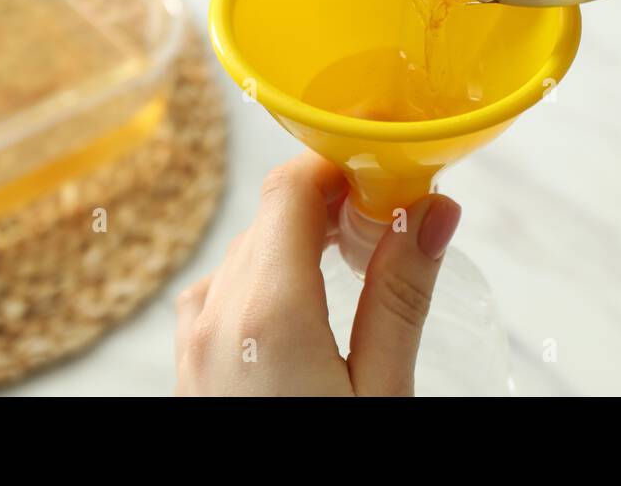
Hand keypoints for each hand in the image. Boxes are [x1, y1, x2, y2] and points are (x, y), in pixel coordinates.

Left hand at [174, 150, 461, 394]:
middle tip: (390, 222)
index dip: (341, 164)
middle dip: (331, 205)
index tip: (388, 170)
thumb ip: (401, 298)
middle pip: (272, 214)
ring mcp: (193, 342)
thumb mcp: (382, 393)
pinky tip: (305, 306)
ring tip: (356, 265)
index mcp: (269, 313)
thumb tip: (433, 210)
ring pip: (247, 251)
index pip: (293, 187)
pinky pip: (223, 292)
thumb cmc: (329, 466)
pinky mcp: (187, 367)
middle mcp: (217, 316)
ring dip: (298, 242)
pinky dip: (266, 279)